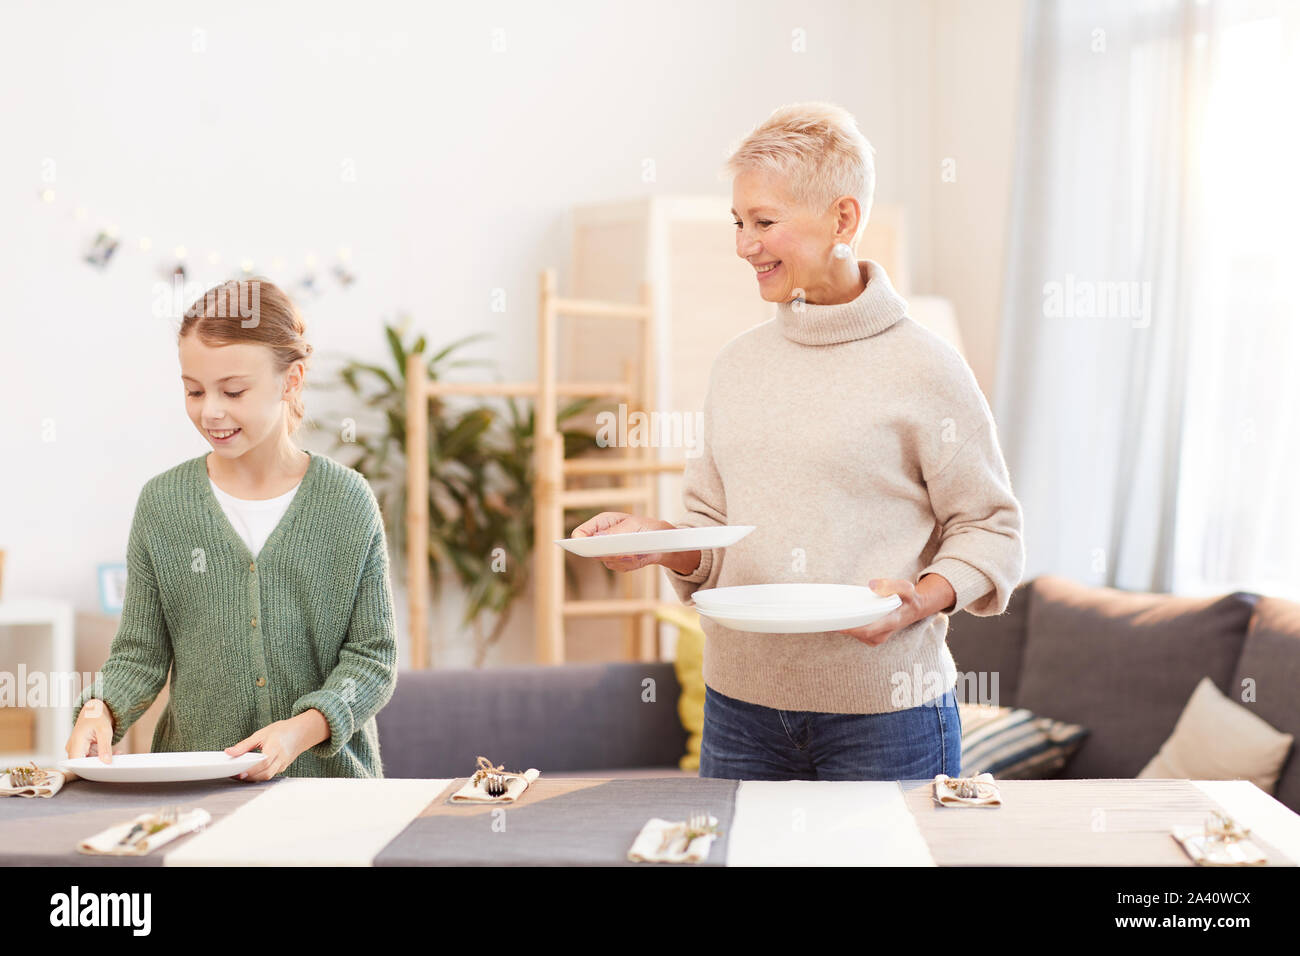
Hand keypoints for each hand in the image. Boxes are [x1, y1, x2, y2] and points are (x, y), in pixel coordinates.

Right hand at [66, 698, 118, 763]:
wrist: (94, 710)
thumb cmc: (96, 717)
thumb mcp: (104, 731)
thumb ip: (104, 748)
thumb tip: (106, 762)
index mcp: (76, 742)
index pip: (77, 763)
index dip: (89, 768)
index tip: (103, 768)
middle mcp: (73, 747)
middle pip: (83, 763)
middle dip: (99, 763)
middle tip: (114, 760)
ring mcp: (77, 749)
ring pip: (89, 761)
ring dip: (102, 759)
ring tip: (116, 754)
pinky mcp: (83, 750)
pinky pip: (91, 758)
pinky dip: (102, 756)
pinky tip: (113, 752)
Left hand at [225, 710, 328, 780]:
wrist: (301, 732)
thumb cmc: (282, 731)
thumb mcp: (261, 734)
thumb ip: (244, 745)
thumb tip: (229, 752)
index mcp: (276, 746)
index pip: (263, 762)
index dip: (251, 769)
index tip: (239, 772)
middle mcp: (281, 758)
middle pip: (266, 773)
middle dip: (250, 777)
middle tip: (236, 775)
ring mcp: (283, 764)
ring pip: (267, 776)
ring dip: (253, 778)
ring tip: (240, 774)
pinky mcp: (282, 768)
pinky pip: (269, 775)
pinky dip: (259, 776)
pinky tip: (250, 773)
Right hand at [571, 512, 695, 572]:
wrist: (661, 542)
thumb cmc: (646, 527)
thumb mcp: (633, 525)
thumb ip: (615, 531)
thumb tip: (598, 537)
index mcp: (601, 523)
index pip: (580, 533)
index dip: (580, 541)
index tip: (590, 547)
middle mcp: (600, 538)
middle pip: (592, 551)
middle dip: (609, 552)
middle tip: (623, 551)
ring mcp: (606, 552)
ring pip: (607, 560)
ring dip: (624, 558)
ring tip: (637, 551)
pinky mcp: (616, 563)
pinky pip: (619, 567)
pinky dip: (631, 563)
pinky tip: (639, 556)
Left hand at [835, 578, 923, 645]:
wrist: (914, 609)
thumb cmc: (909, 598)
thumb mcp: (906, 587)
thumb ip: (890, 585)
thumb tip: (871, 584)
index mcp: (891, 621)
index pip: (867, 630)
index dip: (851, 628)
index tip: (836, 623)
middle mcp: (884, 633)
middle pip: (858, 634)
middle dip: (843, 626)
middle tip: (827, 616)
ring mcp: (878, 637)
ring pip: (857, 636)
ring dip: (844, 627)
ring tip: (830, 616)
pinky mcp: (874, 637)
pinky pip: (857, 635)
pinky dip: (848, 628)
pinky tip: (840, 618)